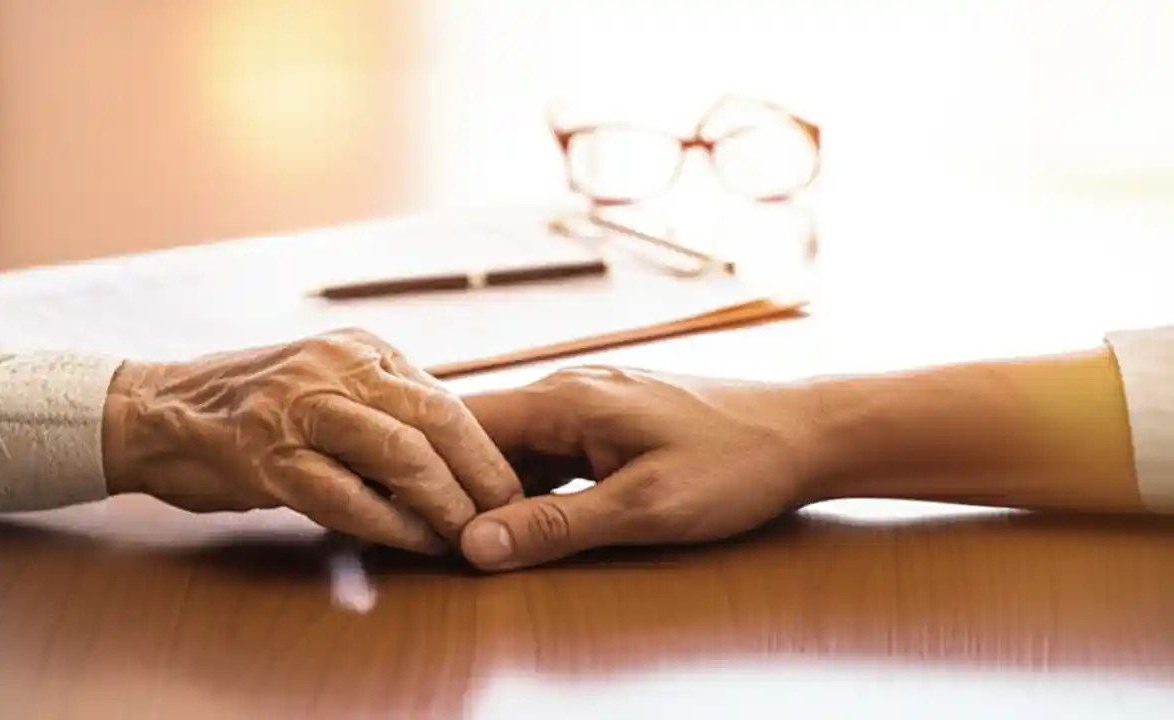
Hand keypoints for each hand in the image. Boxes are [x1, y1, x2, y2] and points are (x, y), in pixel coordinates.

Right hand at [102, 329, 520, 553]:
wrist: (157, 410)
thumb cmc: (256, 407)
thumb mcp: (328, 380)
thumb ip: (385, 403)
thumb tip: (457, 446)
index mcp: (361, 349)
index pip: (445, 397)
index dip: (486, 446)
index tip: (516, 482)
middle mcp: (337, 368)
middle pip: (437, 418)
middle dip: (483, 472)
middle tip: (512, 511)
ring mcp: (301, 408)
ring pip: (400, 453)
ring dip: (445, 502)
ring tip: (471, 534)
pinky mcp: (268, 455)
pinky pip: (345, 495)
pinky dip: (388, 523)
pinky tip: (416, 542)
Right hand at [461, 366, 821, 569]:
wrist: (806, 434)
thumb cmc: (735, 464)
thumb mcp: (644, 506)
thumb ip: (556, 525)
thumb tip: (475, 544)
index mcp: (567, 399)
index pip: (466, 425)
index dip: (433, 473)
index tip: (417, 523)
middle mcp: (569, 391)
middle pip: (485, 438)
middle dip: (460, 488)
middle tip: (437, 542)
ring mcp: (591, 405)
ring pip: (516, 449)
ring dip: (496, 492)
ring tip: (477, 540)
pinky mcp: (611, 424)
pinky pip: (550, 455)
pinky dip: (533, 488)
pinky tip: (531, 523)